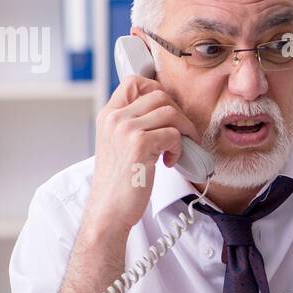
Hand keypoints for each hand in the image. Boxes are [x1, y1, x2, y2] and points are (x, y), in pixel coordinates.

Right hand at [87, 74, 203, 232]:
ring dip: (184, 130)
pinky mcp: (140, 144)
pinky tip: (170, 161)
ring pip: (170, 112)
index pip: (133, 82)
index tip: (168, 108)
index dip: (157, 89)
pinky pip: (174, 133)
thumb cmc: (119, 182)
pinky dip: (179, 148)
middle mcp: (114, 118)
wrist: (109, 210)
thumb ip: (134, 125)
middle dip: (178, 113)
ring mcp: (126, 129)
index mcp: (108, 115)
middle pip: (159, 94)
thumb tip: (166, 112)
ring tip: (178, 148)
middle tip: (181, 133)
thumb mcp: (118, 145)